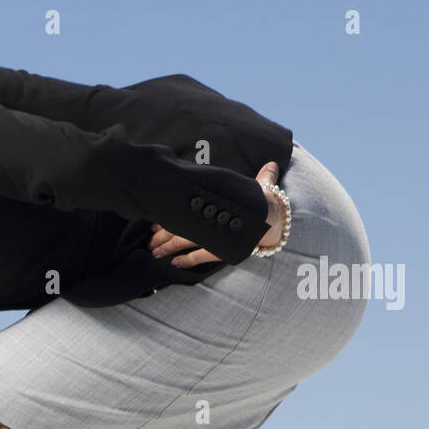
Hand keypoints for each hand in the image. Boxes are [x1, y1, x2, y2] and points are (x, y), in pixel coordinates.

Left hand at [148, 160, 286, 266]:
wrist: (278, 220)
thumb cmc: (267, 204)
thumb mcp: (262, 188)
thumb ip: (261, 178)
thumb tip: (271, 164)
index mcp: (214, 203)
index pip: (184, 210)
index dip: (167, 216)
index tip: (154, 222)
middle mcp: (210, 219)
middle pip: (179, 227)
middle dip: (162, 234)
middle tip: (149, 240)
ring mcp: (214, 235)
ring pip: (184, 242)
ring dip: (167, 247)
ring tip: (154, 252)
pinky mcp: (221, 250)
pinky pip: (200, 256)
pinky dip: (186, 260)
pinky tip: (174, 263)